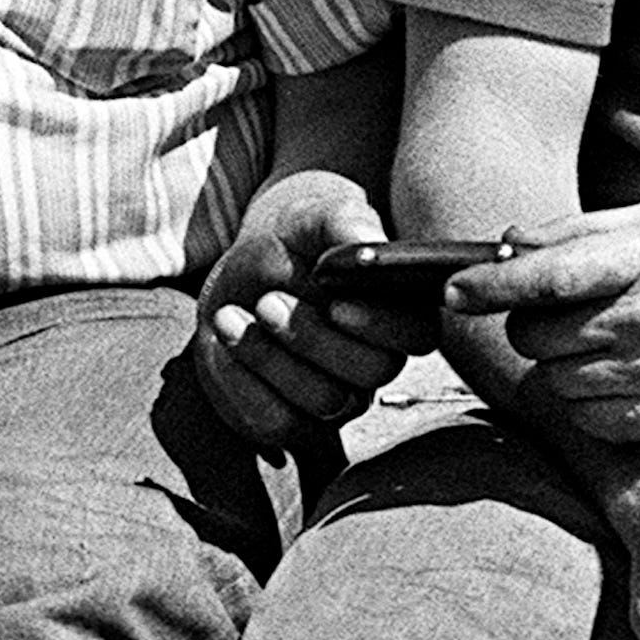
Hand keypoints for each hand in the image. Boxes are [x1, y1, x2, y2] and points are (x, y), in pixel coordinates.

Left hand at [190, 170, 429, 445]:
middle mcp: (375, 360)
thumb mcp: (314, 216)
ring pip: (324, 402)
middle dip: (313, 339)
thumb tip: (368, 240)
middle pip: (370, 373)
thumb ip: (343, 221)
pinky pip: (278, 423)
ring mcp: (338, 395)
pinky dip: (242, 384)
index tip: (336, 303)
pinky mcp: (293, 418)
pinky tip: (222, 342)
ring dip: (270, 359)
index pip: (418, 335)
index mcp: (397, 311)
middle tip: (267, 301)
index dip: (383, 326)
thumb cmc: (296, 239)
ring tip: (230, 315)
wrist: (249, 267)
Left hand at [451, 203, 639, 441]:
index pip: (548, 274)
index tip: (453, 289)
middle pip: (536, 333)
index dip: (489, 285)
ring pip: (554, 378)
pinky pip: (584, 416)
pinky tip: (625, 378)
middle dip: (534, 323)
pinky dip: (589, 399)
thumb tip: (505, 246)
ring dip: (563, 363)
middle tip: (569, 313)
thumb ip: (580, 230)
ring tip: (610, 344)